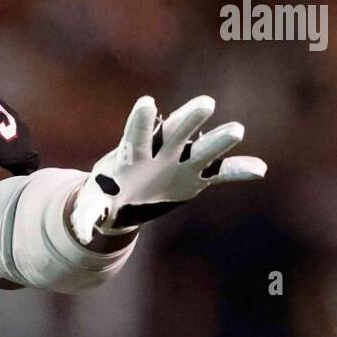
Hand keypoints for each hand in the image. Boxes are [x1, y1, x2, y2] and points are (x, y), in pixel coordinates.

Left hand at [69, 95, 266, 244]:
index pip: (136, 134)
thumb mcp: (92, 205)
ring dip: (219, 140)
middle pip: (175, 132)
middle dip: (189, 119)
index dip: (141, 121)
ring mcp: (181, 162)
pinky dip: (238, 171)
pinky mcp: (196, 177)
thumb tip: (78, 233)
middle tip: (205, 103)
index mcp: (131, 154)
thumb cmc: (104, 195)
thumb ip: (87, 216)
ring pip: (201, 148)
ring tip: (237, 130)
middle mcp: (159, 151)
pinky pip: (220, 173)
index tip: (146, 102)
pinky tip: (258, 169)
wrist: (123, 199)